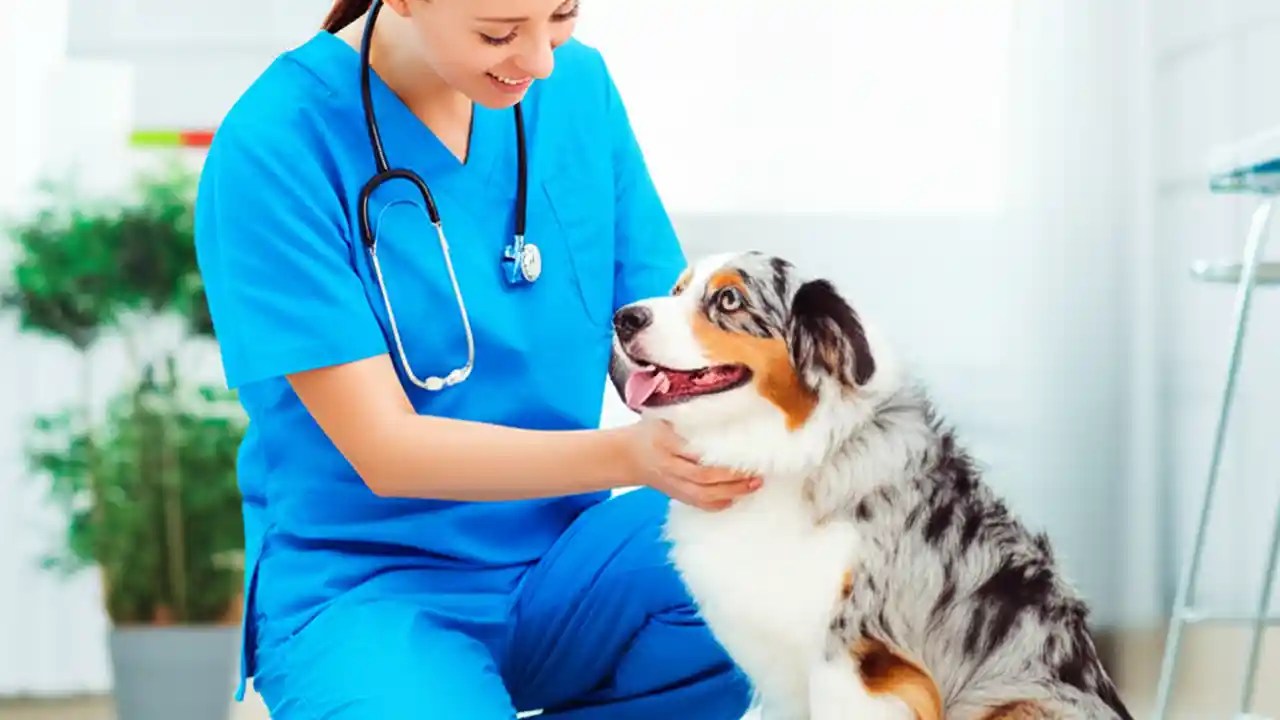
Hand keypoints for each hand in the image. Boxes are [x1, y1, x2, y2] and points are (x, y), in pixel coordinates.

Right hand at [618, 418, 761, 510]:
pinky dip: (718, 504)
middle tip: (757, 473)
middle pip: (703, 477)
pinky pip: (698, 504)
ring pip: (703, 495)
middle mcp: (669, 466)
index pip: (695, 451)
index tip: (744, 450)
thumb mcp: (662, 418)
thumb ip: (686, 416)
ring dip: (731, 492)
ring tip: (754, 485)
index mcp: (665, 442)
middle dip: (733, 478)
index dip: (720, 455)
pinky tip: (736, 497)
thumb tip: (723, 408)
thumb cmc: (647, 432)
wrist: (625, 456)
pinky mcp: (676, 495)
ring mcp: (672, 484)